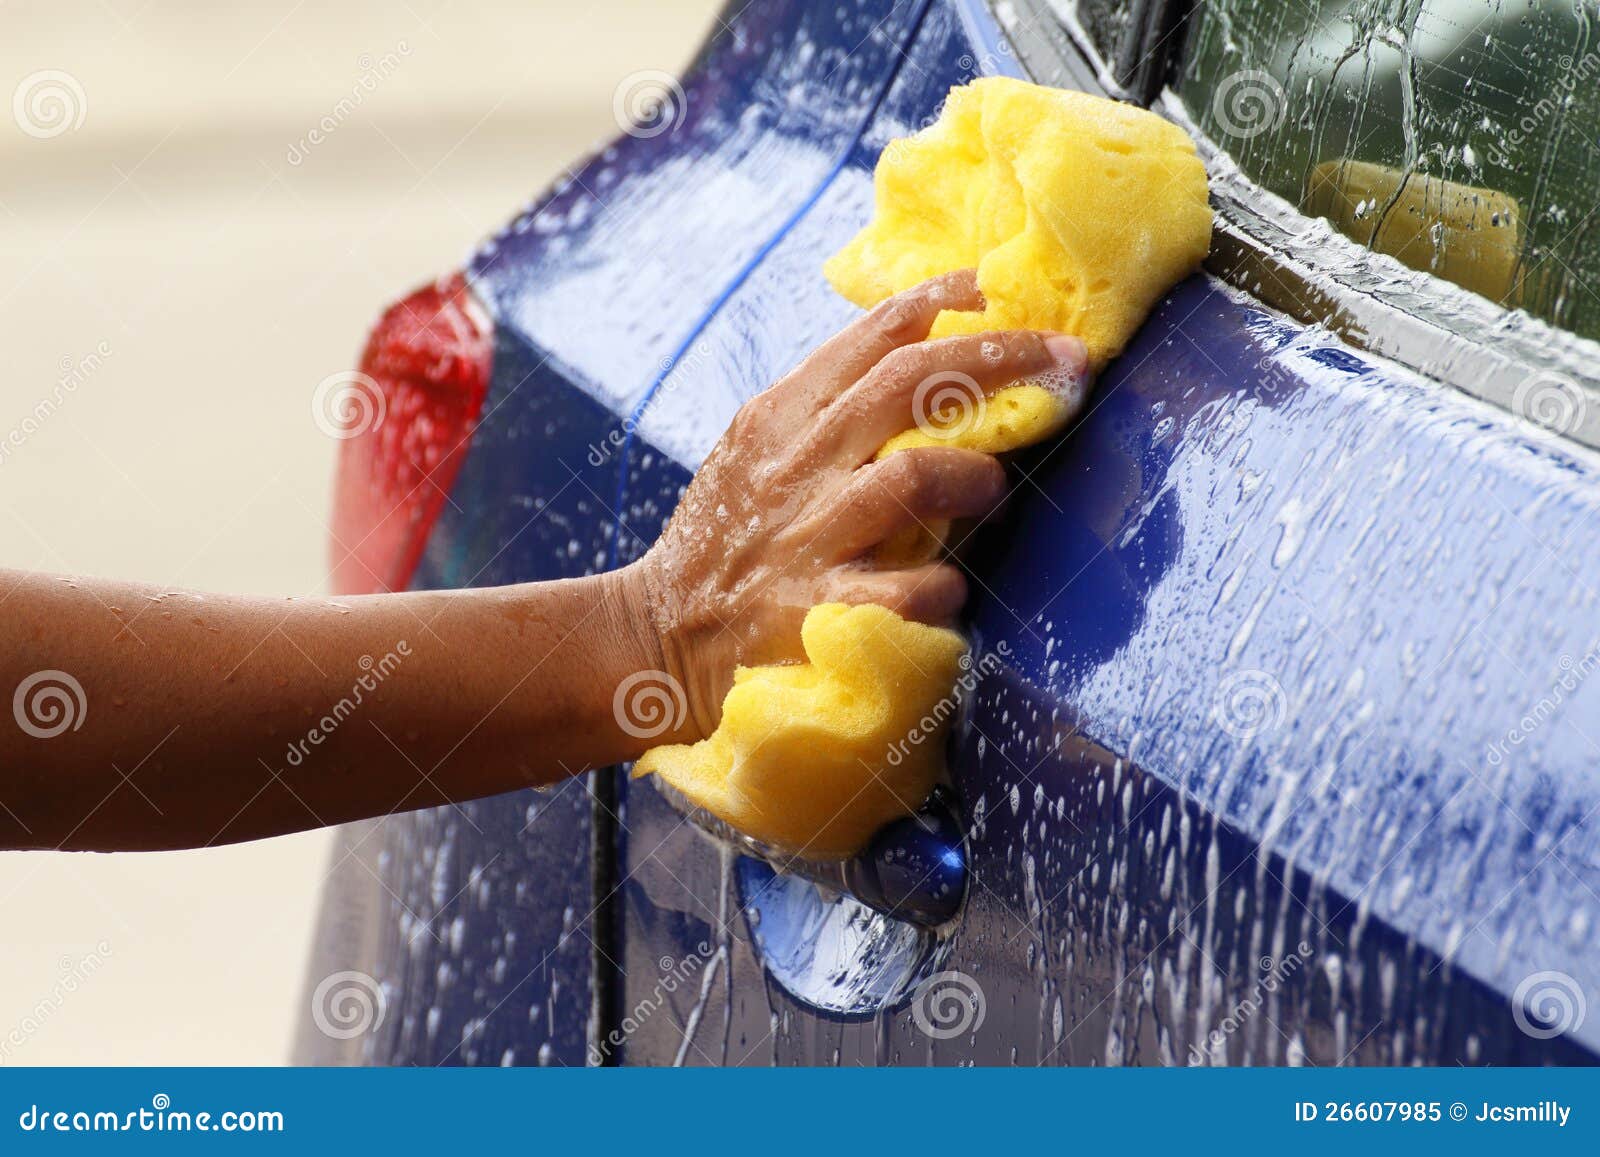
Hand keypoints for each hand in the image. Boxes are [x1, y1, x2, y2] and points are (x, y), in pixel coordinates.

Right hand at [624, 269, 1087, 739]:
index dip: (945, 300)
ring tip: (993, 491)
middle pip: (910, 382)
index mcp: (779, 417)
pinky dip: (943, 588)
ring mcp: (804, 536)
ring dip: (975, 477)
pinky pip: (905, 590)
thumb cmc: (720, 543)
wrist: (653, 635)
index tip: (999, 286)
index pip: (871, 336)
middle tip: (1068, 360)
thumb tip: (917, 362)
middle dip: (1001, 357)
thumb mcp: (753, 454)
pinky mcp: (812, 610)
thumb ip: (821, 413)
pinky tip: (949, 591)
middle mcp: (794, 464)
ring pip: (913, 473)